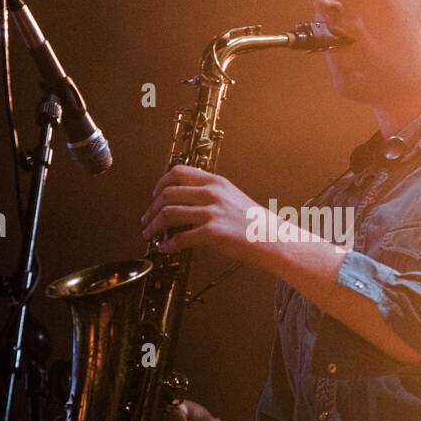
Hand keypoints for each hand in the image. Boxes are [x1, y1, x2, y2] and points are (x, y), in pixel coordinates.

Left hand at [139, 165, 272, 270]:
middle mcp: (212, 193)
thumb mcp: (232, 198)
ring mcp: (212, 212)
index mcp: (215, 181)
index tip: (154, 196)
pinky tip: (164, 249)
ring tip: (149, 234)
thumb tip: (183, 204)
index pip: (178, 172)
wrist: (274, 239)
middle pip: (168, 193)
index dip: (160, 184)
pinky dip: (168, 244)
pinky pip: (180, 238)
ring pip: (169, 213)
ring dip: (154, 226)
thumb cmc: (255, 223)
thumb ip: (209, 196)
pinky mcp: (213, 233)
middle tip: (146, 220)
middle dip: (151, 208)